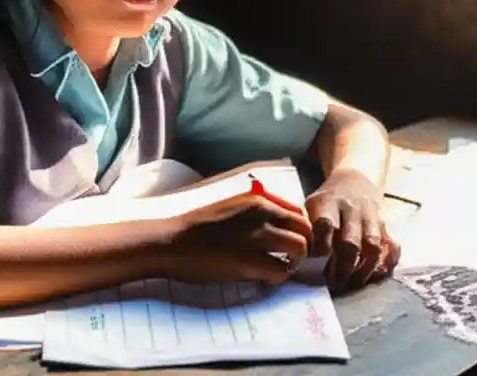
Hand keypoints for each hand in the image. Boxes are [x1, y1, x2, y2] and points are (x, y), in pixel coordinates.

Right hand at [162, 192, 313, 284]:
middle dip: (304, 245)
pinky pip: (282, 271)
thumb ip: (254, 211)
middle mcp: (262, 213)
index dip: (298, 229)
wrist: (171, 242)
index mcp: (257, 199)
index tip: (288, 241)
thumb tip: (275, 224)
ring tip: (281, 267)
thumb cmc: (195, 227)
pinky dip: (278, 277)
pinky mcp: (251, 260)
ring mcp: (258, 236)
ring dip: (295, 261)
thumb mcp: (230, 207)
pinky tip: (265, 277)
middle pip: (305, 228)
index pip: (297, 211)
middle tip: (291, 258)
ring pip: (300, 248)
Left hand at [305, 169, 399, 291]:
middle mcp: (351, 209)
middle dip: (343, 267)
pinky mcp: (385, 225)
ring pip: (373, 246)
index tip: (315, 260)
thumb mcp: (311, 205)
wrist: (352, 178)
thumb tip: (299, 258)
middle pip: (351, 241)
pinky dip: (387, 262)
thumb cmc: (326, 201)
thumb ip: (307, 228)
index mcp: (328, 202)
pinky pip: (392, 246)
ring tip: (354, 283)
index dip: (321, 246)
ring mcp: (371, 217)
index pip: (325, 224)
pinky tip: (376, 275)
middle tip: (335, 283)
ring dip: (364, 269)